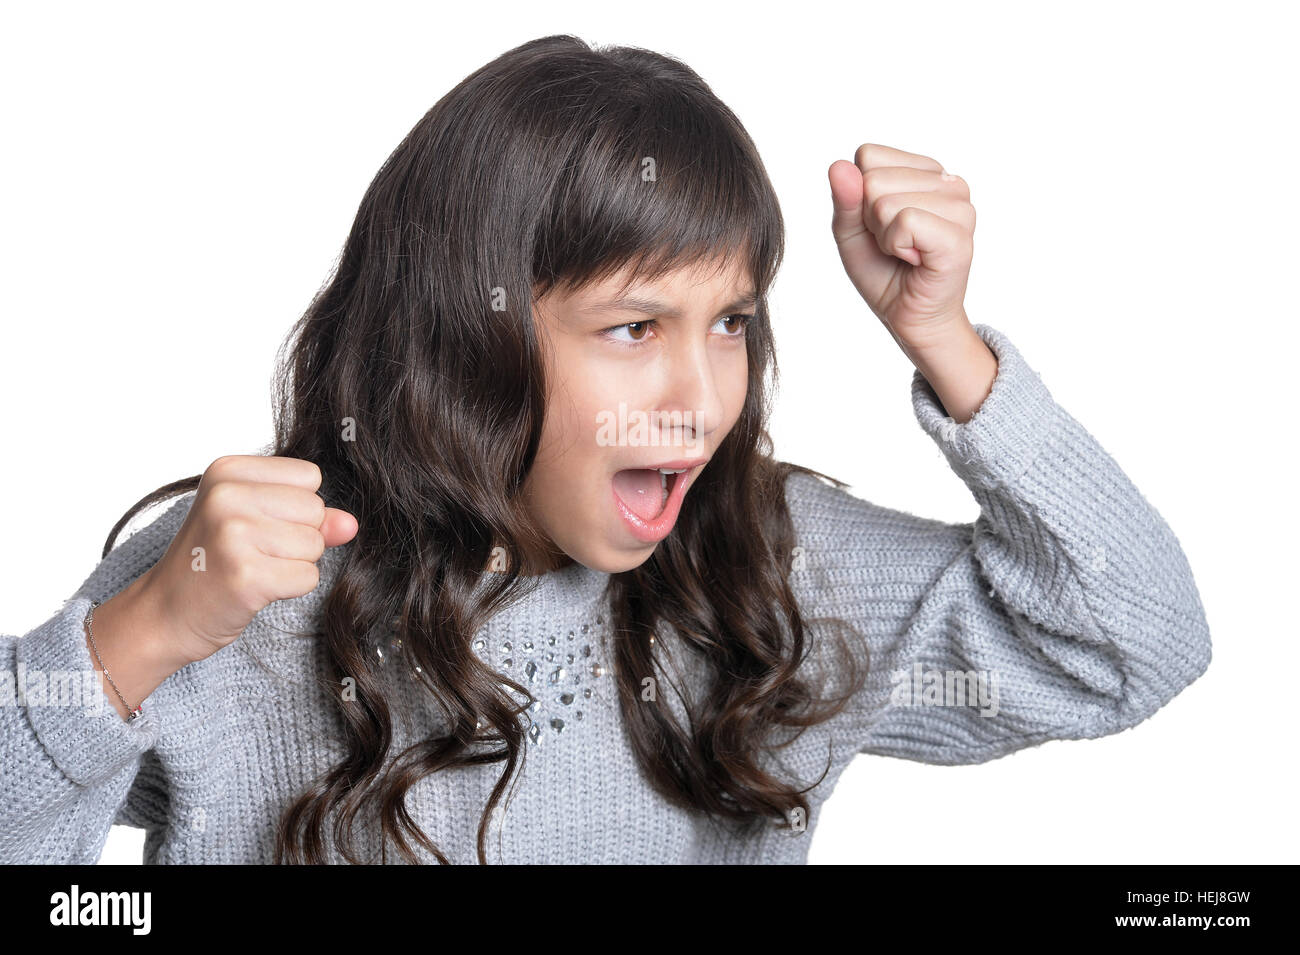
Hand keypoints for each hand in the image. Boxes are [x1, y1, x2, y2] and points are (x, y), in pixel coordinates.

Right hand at [136, 455, 357, 665]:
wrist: (163, 614)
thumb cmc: (211, 562)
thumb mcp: (253, 521)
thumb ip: (309, 516)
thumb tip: (351, 524)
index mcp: (227, 471)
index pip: (310, 477)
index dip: (295, 508)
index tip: (255, 525)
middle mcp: (227, 496)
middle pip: (316, 511)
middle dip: (297, 538)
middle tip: (251, 553)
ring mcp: (234, 536)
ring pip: (315, 546)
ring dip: (292, 565)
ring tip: (250, 569)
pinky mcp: (246, 576)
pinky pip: (308, 577)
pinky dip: (288, 589)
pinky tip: (253, 589)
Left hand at [829, 143, 975, 354]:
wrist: (908, 317)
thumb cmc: (884, 272)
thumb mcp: (851, 232)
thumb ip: (845, 199)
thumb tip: (839, 166)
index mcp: (925, 171)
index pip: (869, 156)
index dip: (860, 197)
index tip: (881, 225)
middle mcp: (949, 181)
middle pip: (874, 179)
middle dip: (871, 220)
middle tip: (894, 244)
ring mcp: (959, 206)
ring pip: (886, 202)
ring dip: (885, 237)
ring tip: (906, 253)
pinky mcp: (958, 235)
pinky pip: (905, 221)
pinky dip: (896, 247)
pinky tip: (916, 260)